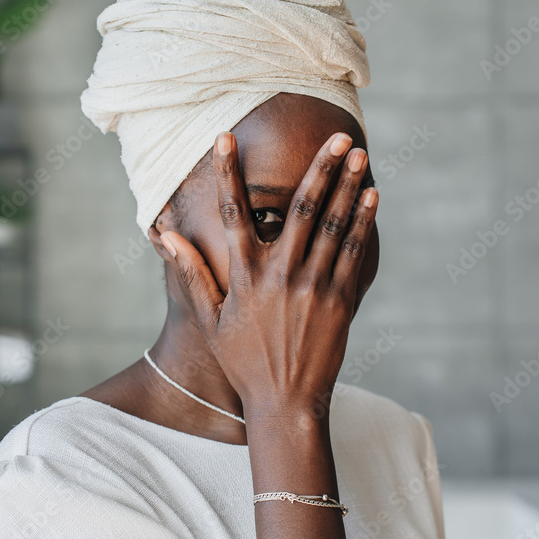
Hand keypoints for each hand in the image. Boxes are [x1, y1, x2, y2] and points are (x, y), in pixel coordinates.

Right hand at [151, 131, 377, 418]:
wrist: (286, 402)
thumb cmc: (244, 360)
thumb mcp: (211, 319)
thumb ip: (192, 273)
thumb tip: (167, 236)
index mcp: (245, 276)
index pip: (233, 213)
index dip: (227, 173)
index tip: (226, 137)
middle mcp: (281, 275)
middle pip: (302, 209)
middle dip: (321, 168)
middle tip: (336, 136)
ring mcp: (314, 286)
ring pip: (334, 226)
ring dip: (348, 187)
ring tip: (358, 155)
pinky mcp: (339, 299)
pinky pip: (354, 253)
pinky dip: (363, 222)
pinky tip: (371, 197)